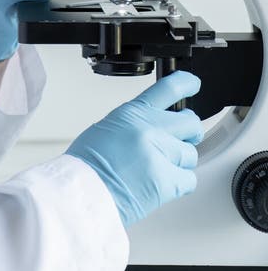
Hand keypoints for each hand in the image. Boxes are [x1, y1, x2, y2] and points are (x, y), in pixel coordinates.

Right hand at [67, 70, 203, 227]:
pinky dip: (180, 184)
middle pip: (190, 123)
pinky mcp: (168, 180)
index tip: (193, 84)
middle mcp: (151, 128)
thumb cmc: (88, 164)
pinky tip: (162, 184)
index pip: (168, 88)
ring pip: (191, 154)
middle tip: (181, 140)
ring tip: (159, 169)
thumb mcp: (108, 128)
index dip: (186, 83)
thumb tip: (151, 126)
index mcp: (134, 112)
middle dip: (189, 132)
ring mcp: (161, 153)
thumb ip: (135, 123)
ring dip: (180, 162)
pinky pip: (189, 180)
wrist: (82, 191)